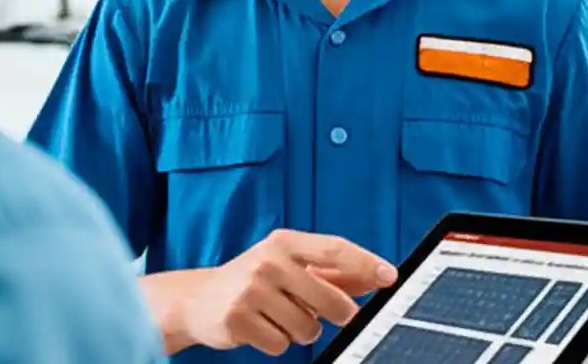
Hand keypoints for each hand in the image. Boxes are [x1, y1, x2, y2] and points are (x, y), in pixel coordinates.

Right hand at [181, 230, 397, 355]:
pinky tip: (260, 327)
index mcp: (284, 242)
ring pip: (307, 329)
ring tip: (279, 317)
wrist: (198, 299)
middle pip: (330, 300)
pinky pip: (281, 345)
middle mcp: (268, 262)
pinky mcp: (238, 319)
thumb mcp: (290, 267)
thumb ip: (333, 273)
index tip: (390, 276)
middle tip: (322, 312)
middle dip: (336, 314)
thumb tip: (376, 278)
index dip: (365, 263)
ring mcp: (251, 290)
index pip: (334, 249)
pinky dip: (277, 343)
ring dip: (300, 331)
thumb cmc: (254, 280)